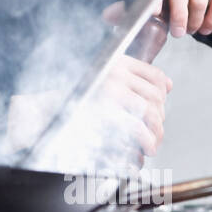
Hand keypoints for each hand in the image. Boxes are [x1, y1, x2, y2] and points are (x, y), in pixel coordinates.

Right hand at [6, 56, 171, 158]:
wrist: (43, 112)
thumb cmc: (71, 101)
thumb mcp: (101, 81)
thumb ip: (131, 79)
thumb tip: (168, 85)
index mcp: (114, 62)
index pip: (154, 75)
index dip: (162, 95)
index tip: (160, 108)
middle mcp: (115, 74)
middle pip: (155, 97)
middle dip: (159, 119)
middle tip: (155, 133)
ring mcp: (111, 92)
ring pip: (151, 113)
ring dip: (156, 132)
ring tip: (151, 145)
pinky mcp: (107, 112)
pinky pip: (138, 127)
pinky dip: (146, 140)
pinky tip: (144, 149)